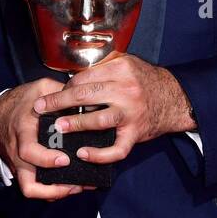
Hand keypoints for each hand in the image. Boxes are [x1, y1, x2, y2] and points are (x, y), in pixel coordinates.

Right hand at [0, 78, 93, 200]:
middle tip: (77, 183)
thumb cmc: (21, 101)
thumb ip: (60, 92)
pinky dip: (51, 191)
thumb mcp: (40, 88)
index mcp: (23, 132)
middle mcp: (19, 153)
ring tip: (78, 188)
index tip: (65, 159)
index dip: (46, 159)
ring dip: (54, 194)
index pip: (29, 151)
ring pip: (31, 190)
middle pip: (28, 184)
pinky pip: (34, 186)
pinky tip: (70, 185)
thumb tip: (84, 97)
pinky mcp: (23, 170)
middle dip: (54, 190)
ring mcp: (19, 164)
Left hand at [31, 52, 194, 164]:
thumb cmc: (146, 81)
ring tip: (58, 127)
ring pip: (97, 119)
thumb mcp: (127, 63)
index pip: (84, 77)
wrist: (175, 98)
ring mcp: (131, 113)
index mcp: (121, 69)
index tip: (52, 93)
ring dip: (74, 123)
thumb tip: (73, 75)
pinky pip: (116, 149)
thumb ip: (103, 66)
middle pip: (85, 95)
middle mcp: (125, 90)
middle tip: (41, 108)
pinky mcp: (135, 133)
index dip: (65, 86)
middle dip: (59, 102)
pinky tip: (83, 153)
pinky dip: (99, 154)